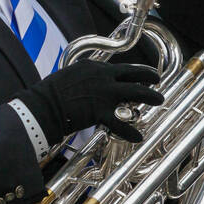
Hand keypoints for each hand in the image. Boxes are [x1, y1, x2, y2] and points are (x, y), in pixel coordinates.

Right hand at [18, 59, 162, 144]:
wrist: (44, 105)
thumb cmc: (51, 92)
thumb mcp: (69, 77)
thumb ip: (85, 79)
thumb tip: (91, 85)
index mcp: (94, 67)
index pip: (119, 68)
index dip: (132, 71)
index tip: (139, 74)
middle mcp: (103, 76)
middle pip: (133, 73)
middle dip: (149, 76)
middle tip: (157, 79)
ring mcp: (104, 93)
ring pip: (136, 92)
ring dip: (150, 96)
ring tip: (159, 100)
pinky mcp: (101, 111)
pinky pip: (121, 123)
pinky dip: (130, 132)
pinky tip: (137, 136)